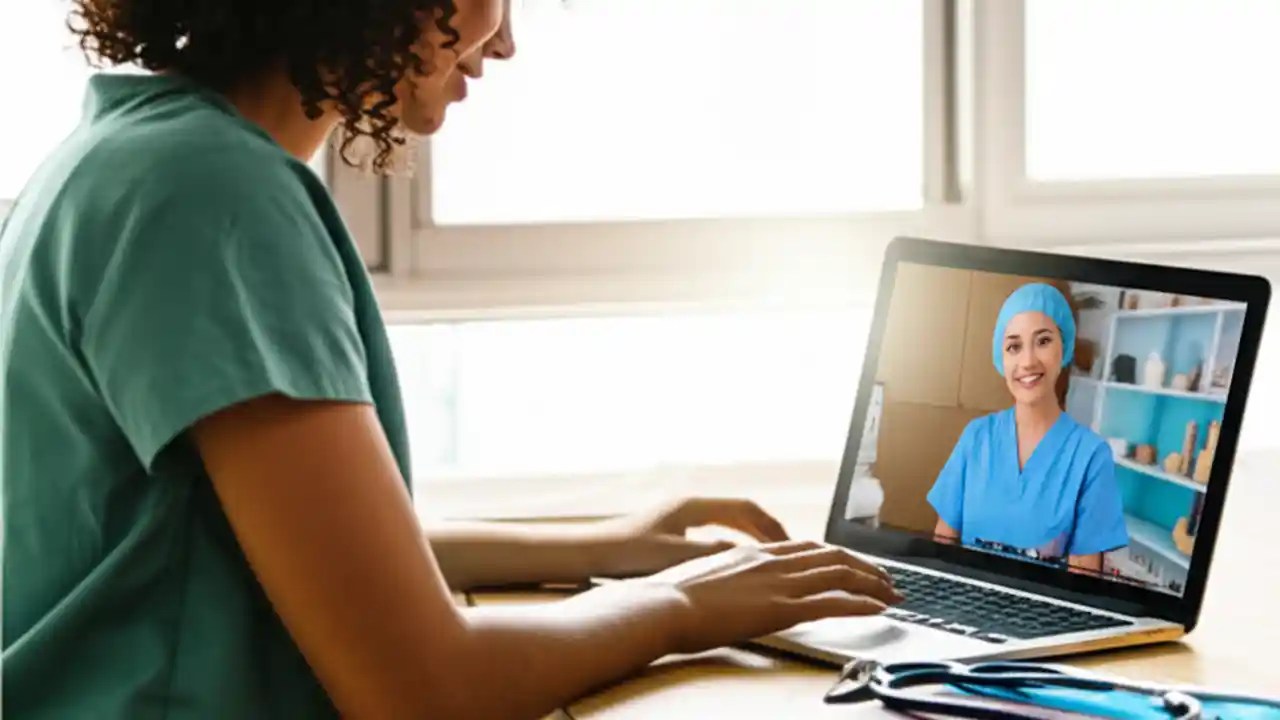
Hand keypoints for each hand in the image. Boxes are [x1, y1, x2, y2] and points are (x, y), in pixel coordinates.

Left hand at [590, 497, 790, 578]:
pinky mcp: (671, 529)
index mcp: (692, 505)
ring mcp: (679, 516)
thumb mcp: (675, 555)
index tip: (790, 545)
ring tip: (771, 557)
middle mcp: (688, 504)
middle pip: (739, 511)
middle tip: (790, 551)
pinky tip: (736, 564)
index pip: (745, 509)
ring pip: (726, 521)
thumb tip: (748, 553)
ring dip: (750, 535)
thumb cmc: (626, 553)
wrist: (590, 552)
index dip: (771, 526)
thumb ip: (712, 554)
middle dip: (766, 530)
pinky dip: (732, 542)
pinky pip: (713, 530)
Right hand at [611, 540, 902, 654]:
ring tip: (892, 592)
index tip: (850, 563)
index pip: (807, 547)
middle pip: (830, 555)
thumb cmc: (671, 597)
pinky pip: (832, 602)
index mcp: (753, 553)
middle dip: (863, 565)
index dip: (835, 554)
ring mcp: (777, 583)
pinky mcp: (780, 608)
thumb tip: (728, 584)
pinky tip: (879, 607)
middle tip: (883, 578)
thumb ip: (726, 575)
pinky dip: (861, 603)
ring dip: (871, 582)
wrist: (661, 605)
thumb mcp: (703, 576)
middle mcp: (771, 561)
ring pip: (839, 573)